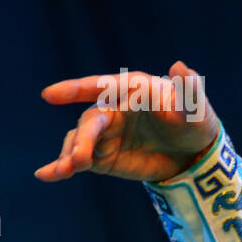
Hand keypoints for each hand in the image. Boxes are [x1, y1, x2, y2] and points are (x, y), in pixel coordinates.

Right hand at [35, 60, 222, 182]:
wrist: (194, 152)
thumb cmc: (194, 121)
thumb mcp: (195, 108)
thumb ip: (187, 90)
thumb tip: (179, 66)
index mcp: (131, 89)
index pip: (101, 86)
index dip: (76, 90)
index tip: (49, 95)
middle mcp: (112, 109)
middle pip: (91, 120)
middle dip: (84, 137)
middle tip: (80, 157)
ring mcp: (105, 133)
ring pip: (79, 140)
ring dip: (70, 154)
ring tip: (65, 171)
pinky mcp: (102, 156)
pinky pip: (78, 160)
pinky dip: (61, 167)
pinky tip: (46, 175)